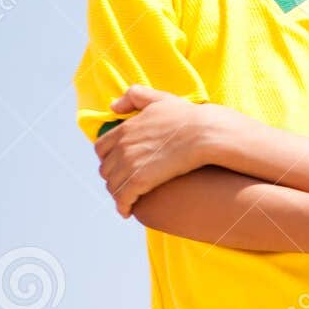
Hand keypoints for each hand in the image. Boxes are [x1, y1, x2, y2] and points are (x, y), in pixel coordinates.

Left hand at [94, 86, 217, 216]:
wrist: (205, 133)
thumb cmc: (189, 117)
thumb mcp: (161, 99)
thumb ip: (135, 97)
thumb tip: (113, 106)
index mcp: (124, 129)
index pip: (102, 148)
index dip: (109, 159)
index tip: (119, 166)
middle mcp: (122, 146)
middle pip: (106, 168)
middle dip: (113, 178)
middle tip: (124, 186)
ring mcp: (129, 163)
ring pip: (113, 185)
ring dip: (117, 194)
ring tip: (127, 201)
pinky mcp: (139, 180)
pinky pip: (122, 198)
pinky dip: (122, 206)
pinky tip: (128, 212)